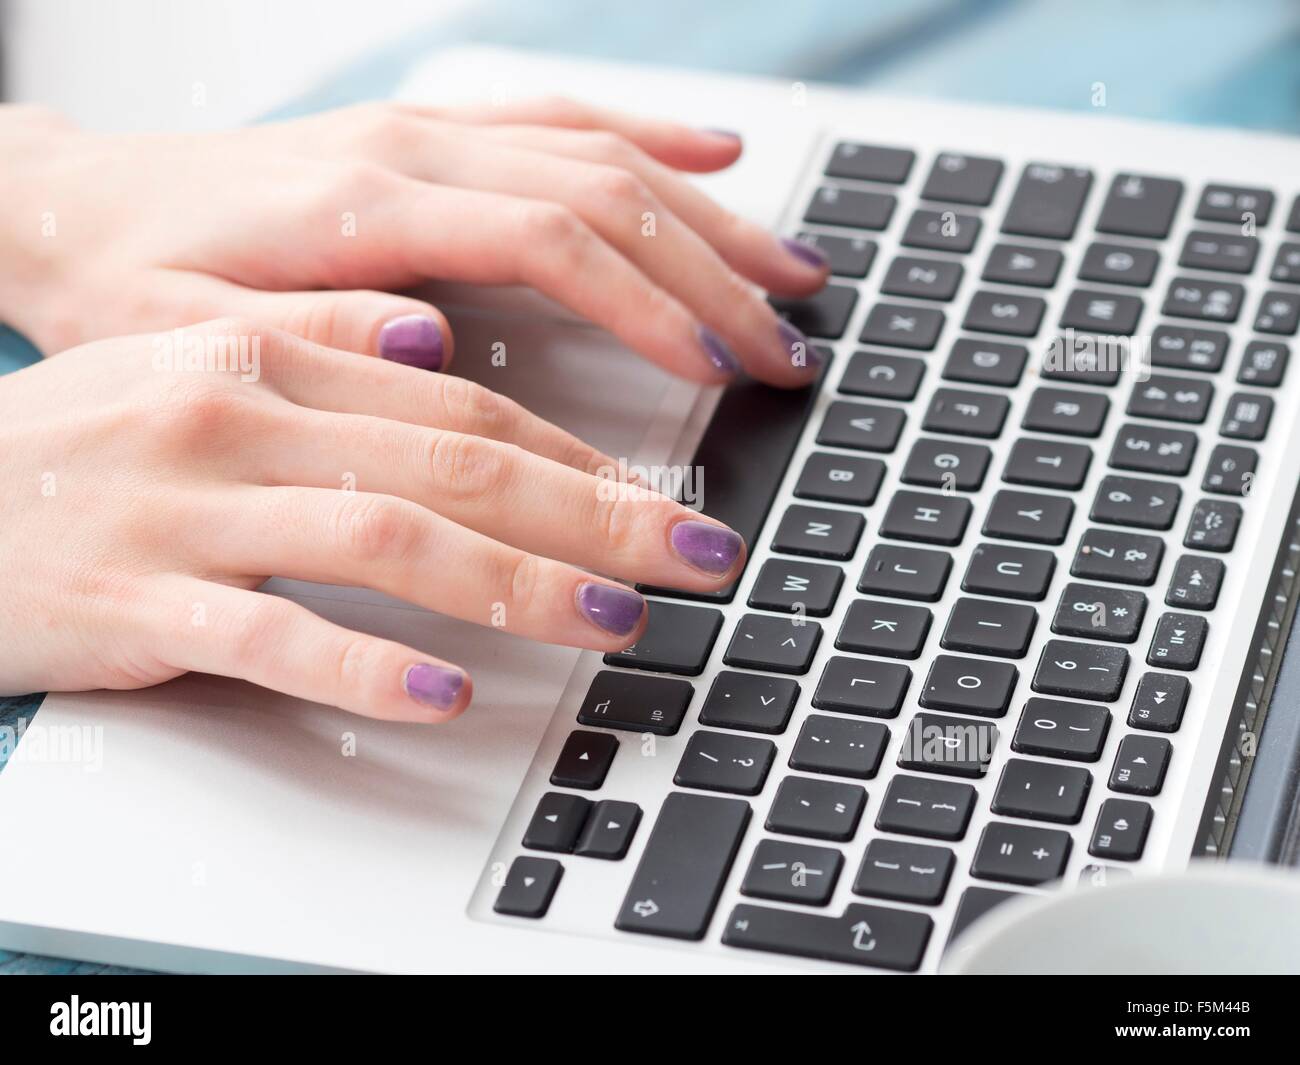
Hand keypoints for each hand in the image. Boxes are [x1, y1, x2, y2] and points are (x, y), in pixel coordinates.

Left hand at [0, 98, 828, 384]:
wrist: (76, 207)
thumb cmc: (129, 285)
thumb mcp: (190, 336)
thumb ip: (318, 337)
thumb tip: (438, 340)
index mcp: (366, 203)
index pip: (552, 238)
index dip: (650, 304)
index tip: (722, 368)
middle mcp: (414, 149)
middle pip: (608, 192)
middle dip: (714, 273)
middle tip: (789, 345)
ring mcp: (428, 132)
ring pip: (606, 150)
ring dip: (710, 215)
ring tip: (795, 271)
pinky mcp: (430, 136)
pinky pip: (561, 119)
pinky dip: (651, 138)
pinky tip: (713, 161)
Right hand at [0, 320, 745, 720]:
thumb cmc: (84, 448)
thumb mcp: (201, 369)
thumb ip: (327, 355)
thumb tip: (435, 341)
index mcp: (269, 355)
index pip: (461, 402)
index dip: (582, 453)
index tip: (670, 498)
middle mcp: (238, 415)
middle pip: (453, 461)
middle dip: (596, 512)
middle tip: (699, 556)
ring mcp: (187, 510)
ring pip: (383, 540)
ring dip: (515, 582)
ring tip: (613, 619)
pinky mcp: (137, 603)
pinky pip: (269, 638)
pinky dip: (364, 666)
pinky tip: (444, 696)